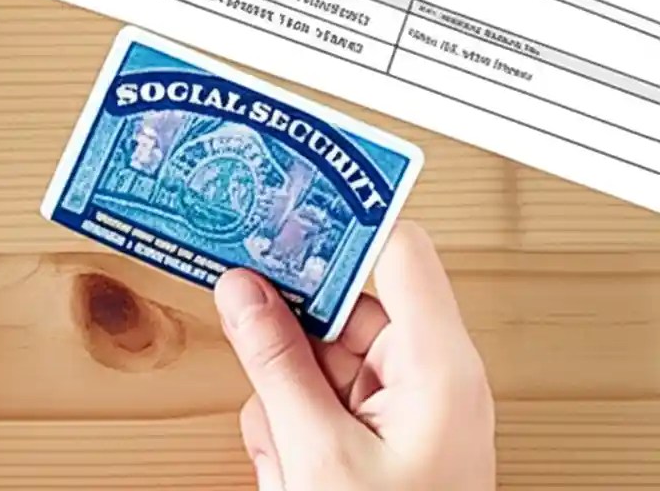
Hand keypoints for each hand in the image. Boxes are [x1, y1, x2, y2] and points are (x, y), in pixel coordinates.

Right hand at [215, 221, 494, 490]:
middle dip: (288, 347)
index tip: (279, 217)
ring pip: (317, 359)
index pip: (397, 251)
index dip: (340, 227)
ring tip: (289, 458)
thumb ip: (277, 366)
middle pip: (340, 310)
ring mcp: (404, 408)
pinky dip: (292, 434)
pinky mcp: (382, 434)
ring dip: (284, 405)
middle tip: (254, 359)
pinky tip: (292, 471)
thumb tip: (243, 292)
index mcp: (439, 367)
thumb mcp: (320, 455)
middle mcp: (430, 378)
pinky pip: (319, 400)